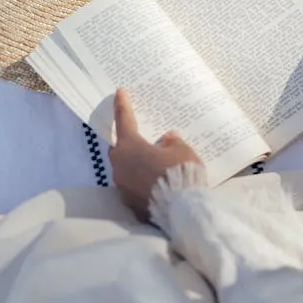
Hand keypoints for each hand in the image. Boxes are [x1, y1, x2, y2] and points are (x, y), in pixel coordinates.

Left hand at [108, 89, 202, 220]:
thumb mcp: (183, 151)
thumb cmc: (179, 172)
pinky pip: (133, 186)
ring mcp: (122, 186)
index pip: (125, 120)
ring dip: (135, 164)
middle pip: (120, 148)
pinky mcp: (129, 203)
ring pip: (125, 168)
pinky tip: (154, 182)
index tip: (119, 93)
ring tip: (152, 163)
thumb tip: (166, 139)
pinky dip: (140, 181)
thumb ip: (172, 143)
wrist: (179, 210)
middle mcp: (120, 165)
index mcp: (130, 146)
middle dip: (128, 141)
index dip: (123, 105)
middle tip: (140, 138)